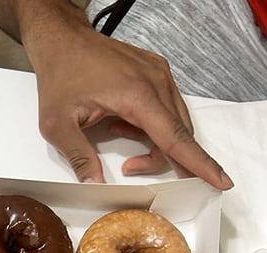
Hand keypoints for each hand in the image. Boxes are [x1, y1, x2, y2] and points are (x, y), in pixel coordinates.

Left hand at [25, 14, 232, 188]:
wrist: (62, 41)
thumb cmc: (60, 76)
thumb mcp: (58, 125)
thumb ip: (80, 157)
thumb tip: (95, 186)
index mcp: (137, 95)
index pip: (176, 138)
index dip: (198, 164)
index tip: (220, 181)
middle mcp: (156, 82)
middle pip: (178, 135)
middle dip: (162, 159)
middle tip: (130, 168)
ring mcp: (158, 75)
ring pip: (174, 123)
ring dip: (153, 142)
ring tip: (115, 134)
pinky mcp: (154, 73)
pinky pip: (165, 109)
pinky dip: (150, 126)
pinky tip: (121, 123)